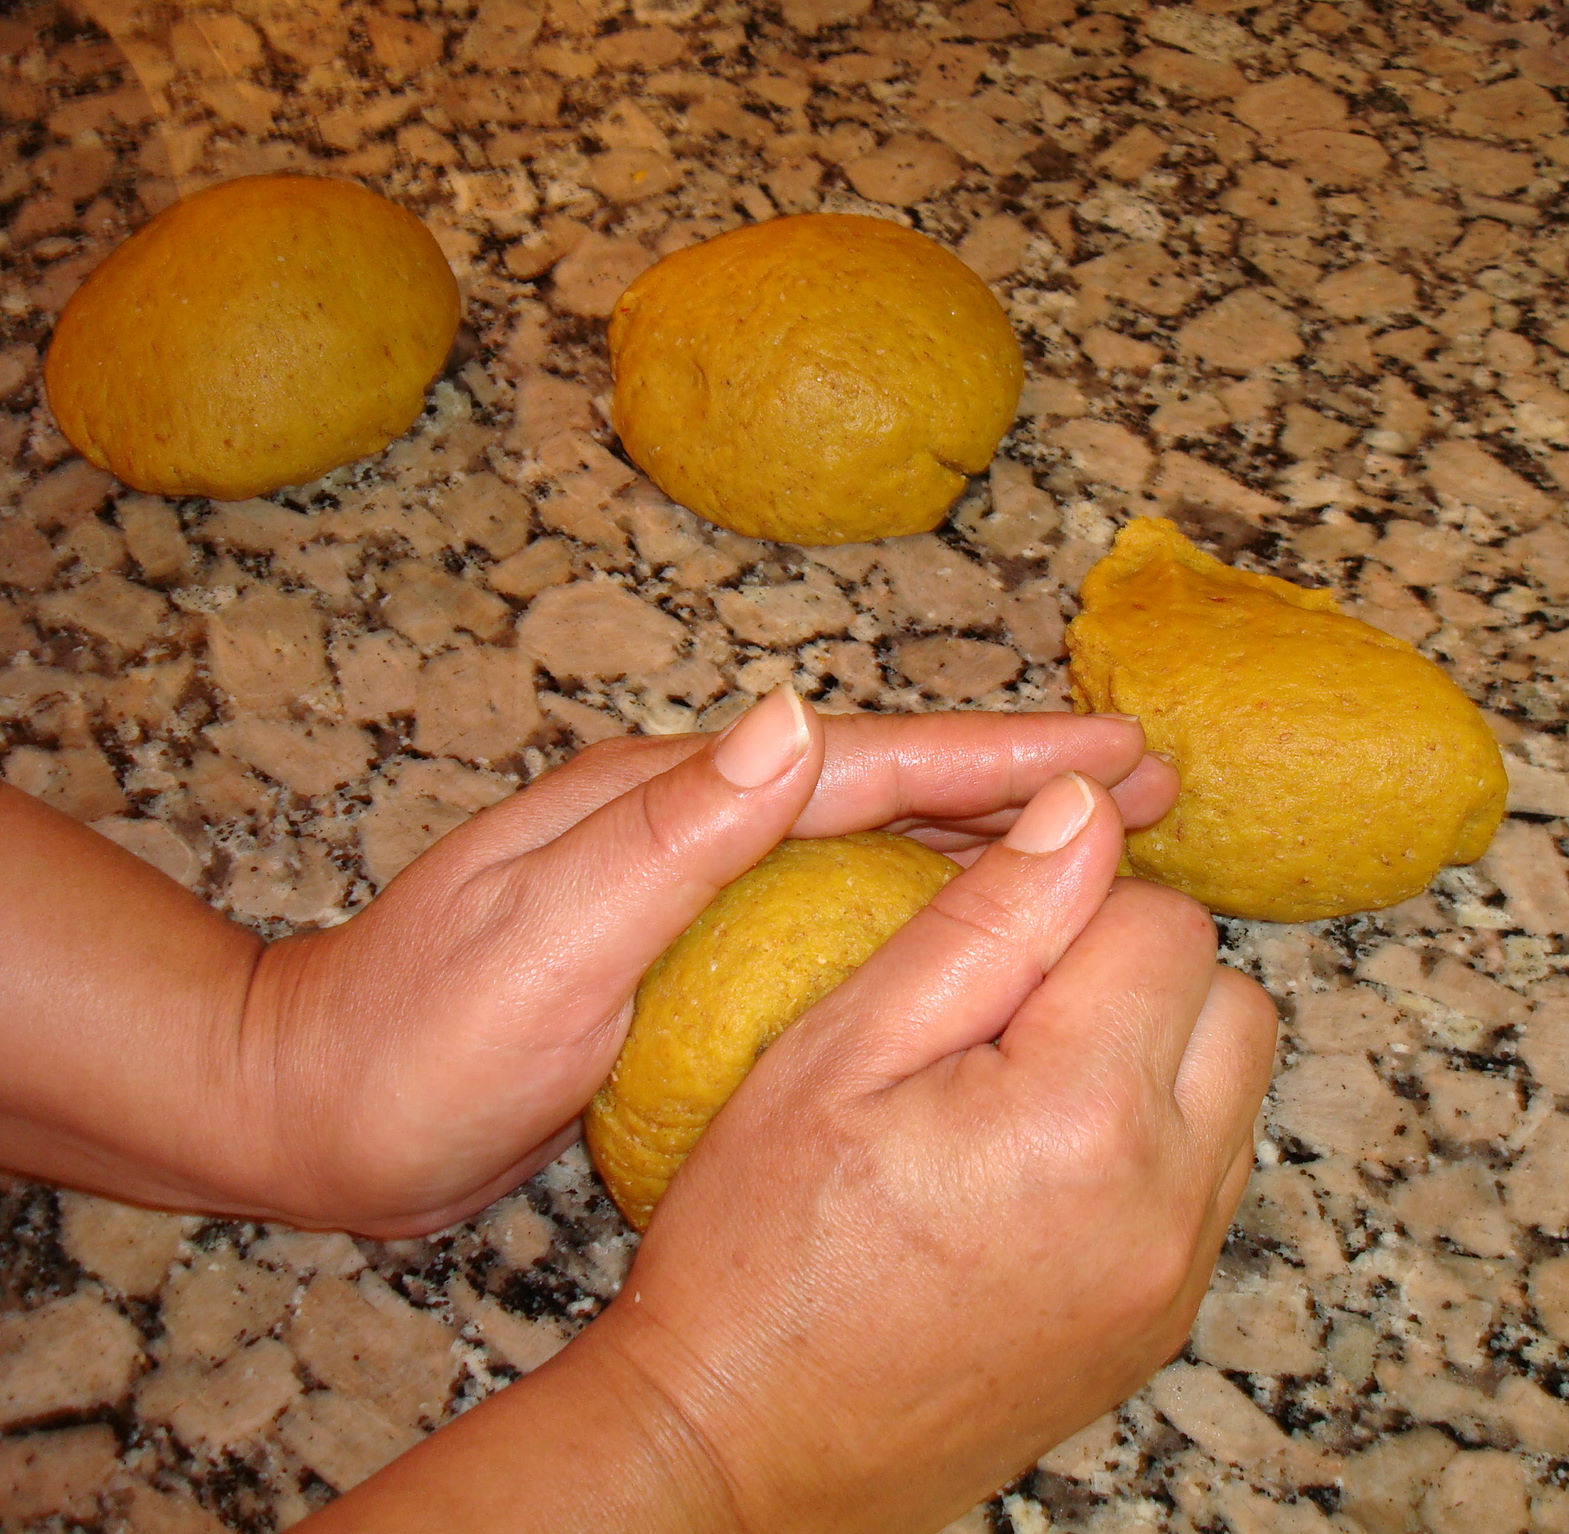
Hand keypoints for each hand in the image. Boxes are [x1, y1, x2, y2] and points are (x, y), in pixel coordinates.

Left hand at [245, 695, 1178, 1234]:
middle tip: (1144, 783)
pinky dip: (908, 906)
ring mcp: (684, 882)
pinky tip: (959, 936)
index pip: (859, 765)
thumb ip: (667, 837)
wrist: (313, 1103)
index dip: (992, 757)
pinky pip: (825, 907)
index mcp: (666, 802)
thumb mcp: (540, 941)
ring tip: (1090, 851)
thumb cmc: (414, 1038)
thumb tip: (789, 722)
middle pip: (878, 785)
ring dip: (975, 841)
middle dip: (1013, 782)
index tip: (1113, 750)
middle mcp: (685, 822)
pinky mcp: (679, 948)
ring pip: (861, 845)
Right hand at [585, 769, 1277, 1532]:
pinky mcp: (1159, 1322)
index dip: (1073, 898)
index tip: (988, 932)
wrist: (748, 1445)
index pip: (1165, 920)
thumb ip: (979, 925)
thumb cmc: (763, 1248)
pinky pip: (1206, 1177)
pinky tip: (1034, 1155)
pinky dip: (1146, 1134)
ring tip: (1014, 1077)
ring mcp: (1175, 1277)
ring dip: (1148, 1048)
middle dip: (1134, 966)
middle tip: (1005, 1001)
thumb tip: (1080, 817)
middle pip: (1229, 996)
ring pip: (1232, 1086)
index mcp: (1084, 1117)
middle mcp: (1168, 1204)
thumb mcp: (840, 1052)